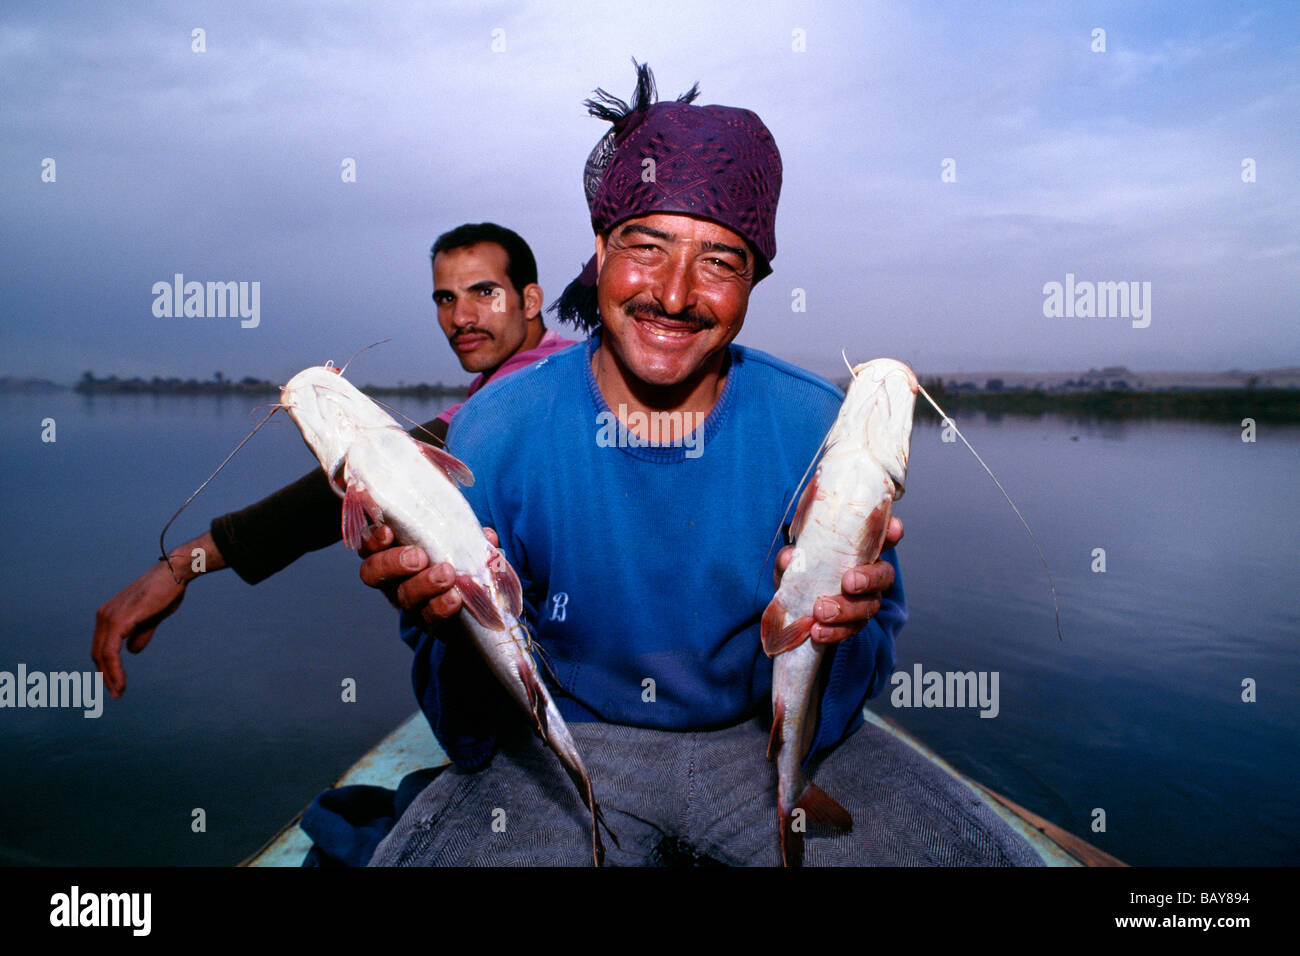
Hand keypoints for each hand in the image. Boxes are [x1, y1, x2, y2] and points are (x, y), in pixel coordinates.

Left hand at [92, 532, 222, 698]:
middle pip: (97, 653)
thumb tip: (132, 651)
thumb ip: (140, 634)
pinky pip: (110, 652)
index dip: (106, 667)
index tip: (115, 684)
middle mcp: (104, 615)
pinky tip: (120, 682)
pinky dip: (114, 670)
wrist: (176, 572)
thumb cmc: (167, 592)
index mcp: (109, 614)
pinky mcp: (120, 620)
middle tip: (115, 694)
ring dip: (109, 677)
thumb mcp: (152, 618)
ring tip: (118, 693)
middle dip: (105, 676)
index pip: (101, 646)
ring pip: (101, 655)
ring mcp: (110, 617)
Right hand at [357, 524, 498, 629]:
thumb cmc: (456, 560)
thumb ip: (468, 536)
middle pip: (373, 572)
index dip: (373, 538)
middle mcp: (392, 579)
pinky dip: (442, 606)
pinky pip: (429, 617)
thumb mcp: (459, 541)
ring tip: (446, 574)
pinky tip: (455, 598)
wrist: (471, 605)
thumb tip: (487, 536)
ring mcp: (408, 602)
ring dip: (423, 584)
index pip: (369, 544)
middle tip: (418, 558)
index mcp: (391, 551)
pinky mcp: (427, 621)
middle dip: (394, 563)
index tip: (388, 531)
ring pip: (403, 596)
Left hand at [773, 515, 902, 643]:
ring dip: (846, 610)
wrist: (791, 607)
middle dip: (870, 579)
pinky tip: (818, 632)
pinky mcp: (854, 623)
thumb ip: (790, 558)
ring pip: (869, 606)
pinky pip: (852, 629)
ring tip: (821, 612)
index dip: (892, 533)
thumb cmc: (800, 573)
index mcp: (859, 550)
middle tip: (849, 583)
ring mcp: (865, 600)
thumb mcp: (792, 562)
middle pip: (884, 575)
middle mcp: (869, 573)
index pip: (882, 537)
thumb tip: (790, 557)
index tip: (894, 531)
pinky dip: (835, 632)